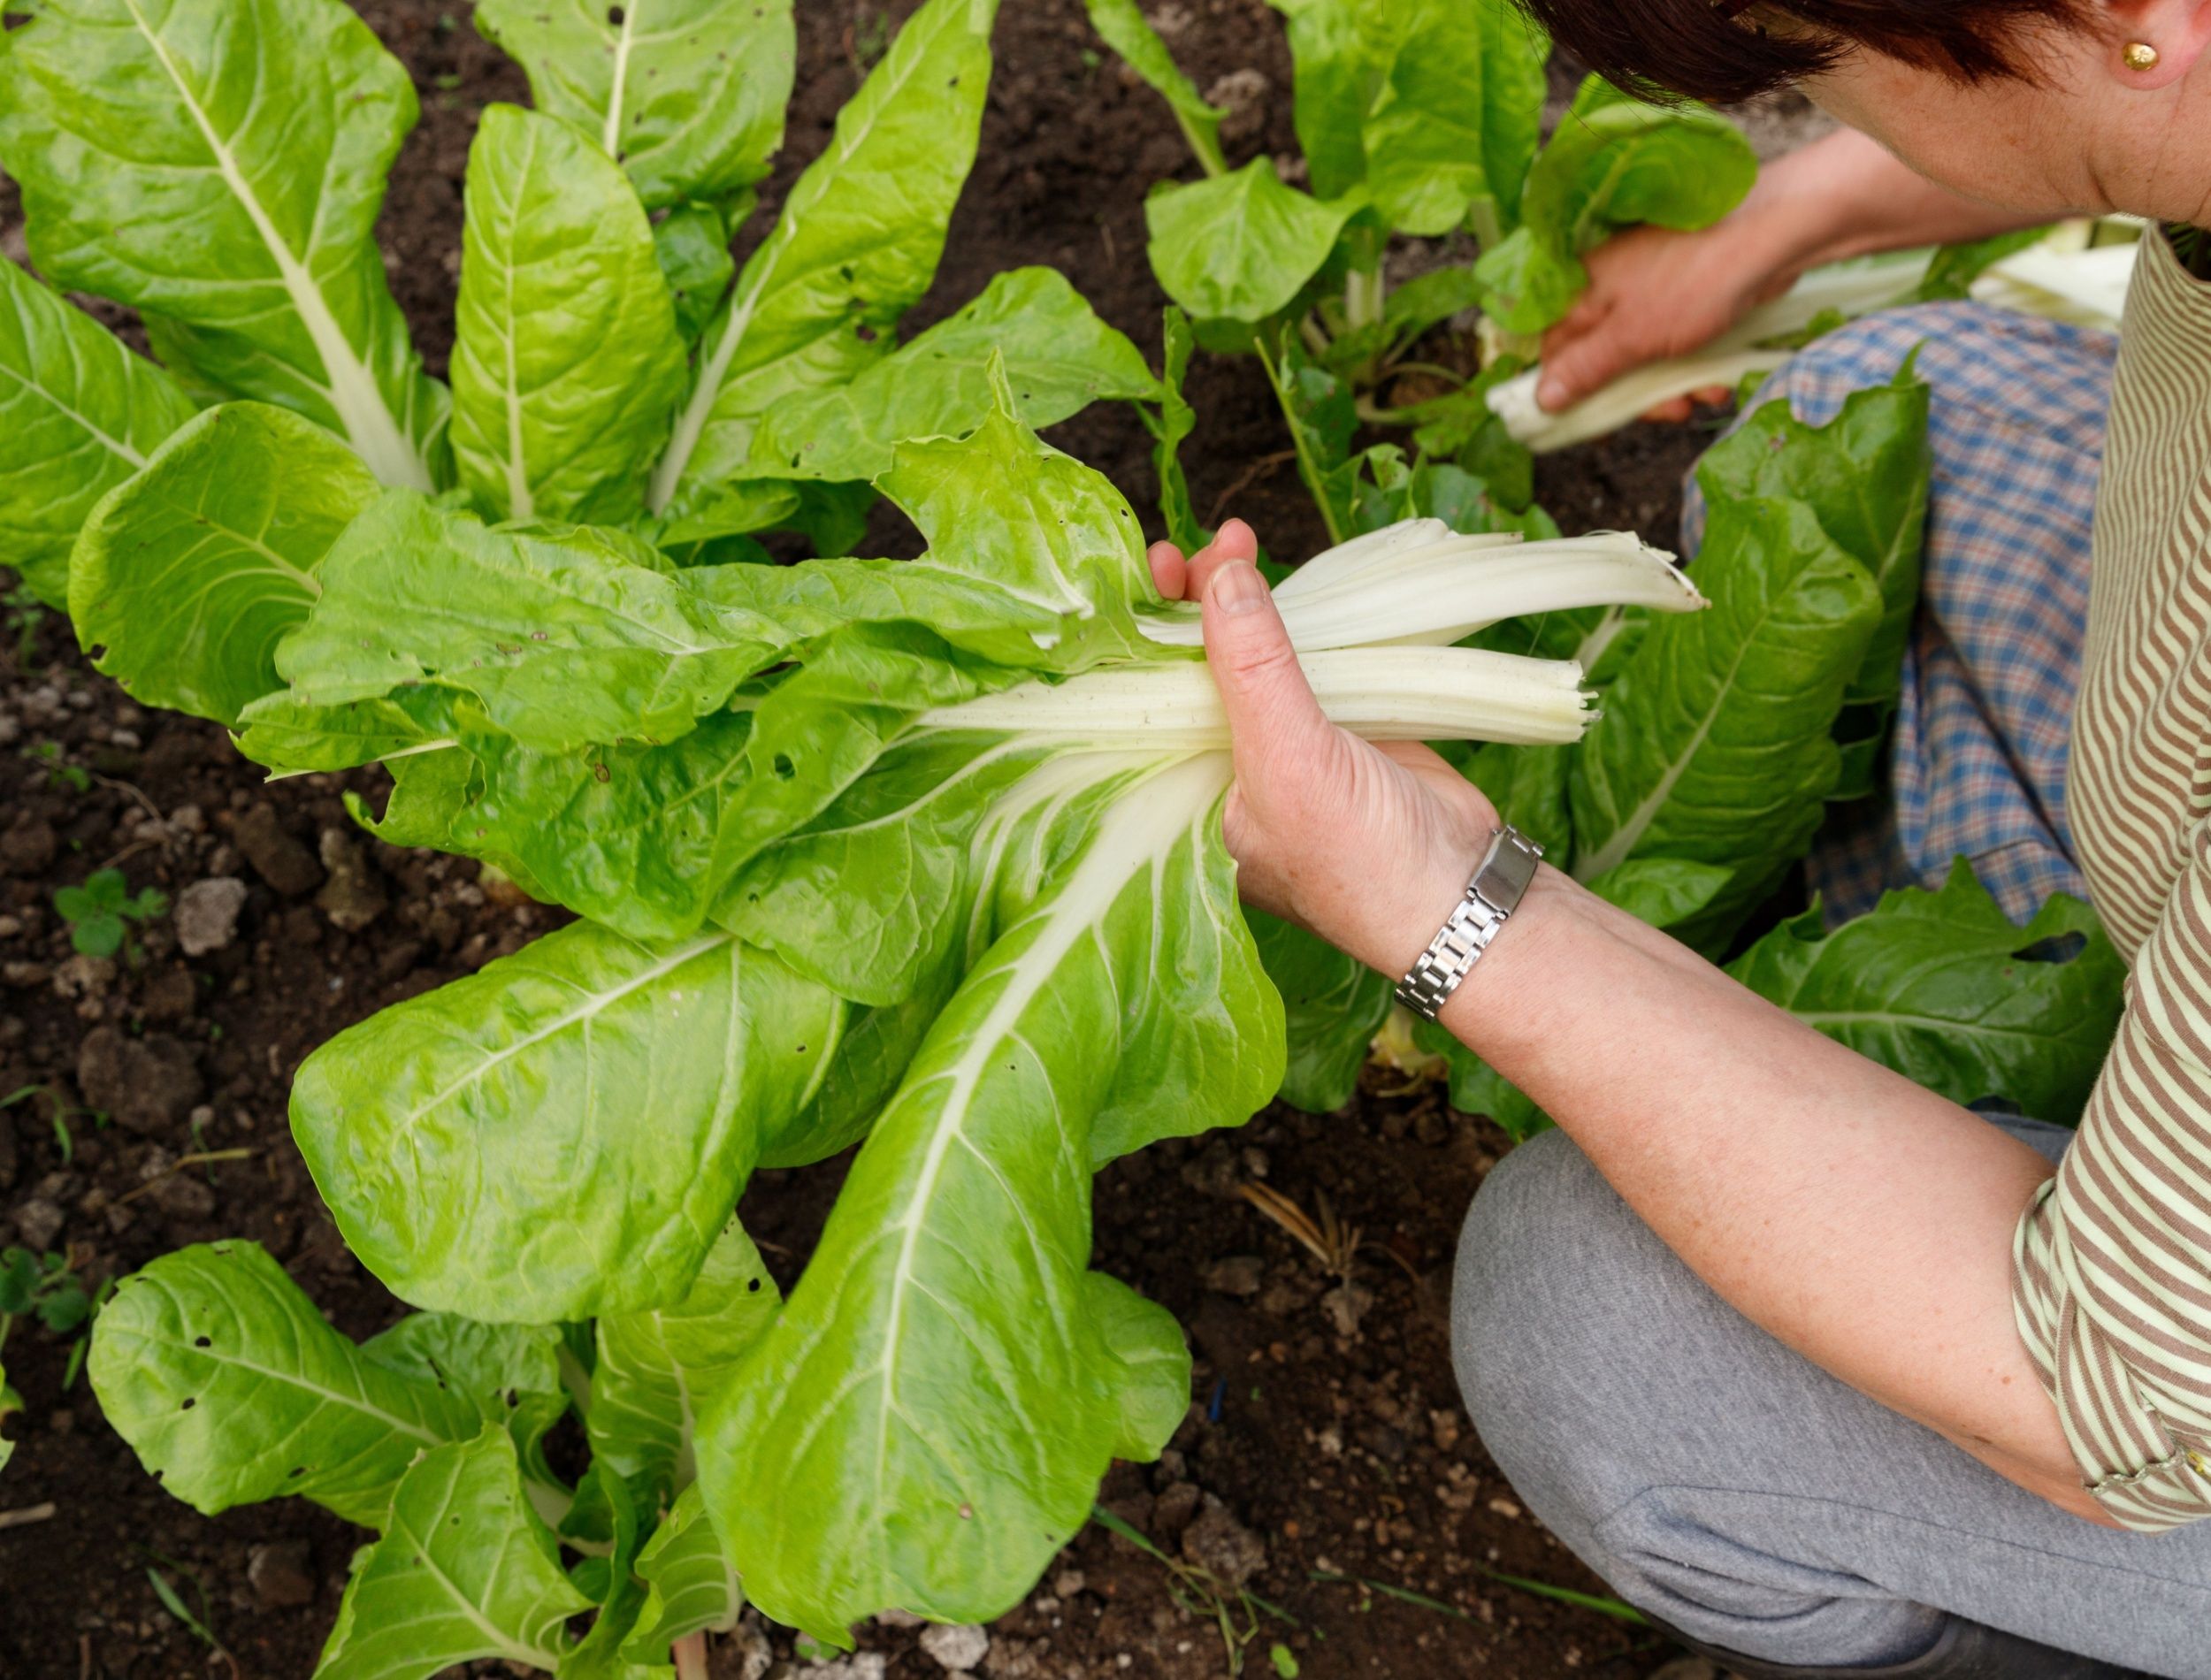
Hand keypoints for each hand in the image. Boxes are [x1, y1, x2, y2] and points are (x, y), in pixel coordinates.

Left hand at [1147, 520, 1499, 977]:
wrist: (1460, 893)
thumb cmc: (1356, 858)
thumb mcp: (1290, 761)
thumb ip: (1252, 669)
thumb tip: (1221, 578)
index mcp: (1187, 792)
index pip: (1147, 698)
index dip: (1145, 632)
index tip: (1153, 570)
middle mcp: (1227, 768)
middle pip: (1196, 669)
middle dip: (1197, 603)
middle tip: (1210, 546)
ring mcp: (1286, 747)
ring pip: (1252, 660)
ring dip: (1248, 602)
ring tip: (1242, 542)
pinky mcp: (1338, 729)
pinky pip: (1306, 664)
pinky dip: (1300, 620)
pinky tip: (1287, 579)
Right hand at [1536, 216, 1799, 418]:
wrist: (1773, 236)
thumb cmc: (1693, 281)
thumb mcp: (1631, 337)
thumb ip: (1585, 369)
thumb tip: (1542, 398)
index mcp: (1584, 292)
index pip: (1556, 352)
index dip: (1570, 392)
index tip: (1593, 424)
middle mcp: (1611, 291)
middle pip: (1604, 362)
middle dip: (1636, 398)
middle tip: (1667, 414)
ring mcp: (1652, 294)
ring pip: (1645, 360)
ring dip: (1673, 390)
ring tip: (1702, 398)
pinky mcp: (1688, 299)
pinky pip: (1678, 347)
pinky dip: (1696, 369)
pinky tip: (1719, 381)